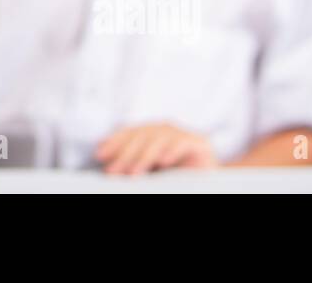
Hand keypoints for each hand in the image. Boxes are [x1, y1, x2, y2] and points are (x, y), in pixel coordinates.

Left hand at [95, 123, 216, 174]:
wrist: (212, 181)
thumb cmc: (178, 176)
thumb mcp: (153, 170)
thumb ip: (135, 164)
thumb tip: (110, 165)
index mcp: (152, 133)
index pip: (130, 133)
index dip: (114, 142)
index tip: (99, 155)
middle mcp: (166, 130)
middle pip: (142, 136)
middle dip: (125, 154)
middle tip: (114, 171)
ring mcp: (183, 135)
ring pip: (160, 139)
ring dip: (145, 156)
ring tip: (133, 172)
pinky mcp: (200, 143)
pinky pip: (184, 143)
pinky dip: (173, 150)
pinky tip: (164, 161)